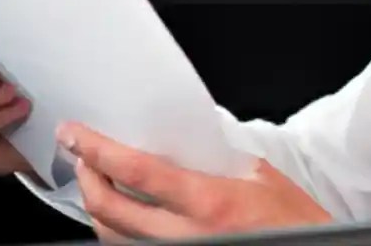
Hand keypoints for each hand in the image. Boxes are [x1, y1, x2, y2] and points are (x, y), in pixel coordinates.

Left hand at [57, 122, 330, 241]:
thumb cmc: (293, 218)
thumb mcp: (258, 174)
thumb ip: (214, 158)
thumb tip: (177, 139)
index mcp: (209, 202)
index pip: (136, 172)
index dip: (97, 150)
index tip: (76, 134)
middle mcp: (188, 235)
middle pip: (110, 210)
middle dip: (85, 177)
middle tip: (79, 155)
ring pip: (112, 238)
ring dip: (95, 208)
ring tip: (95, 181)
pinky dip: (116, 232)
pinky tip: (118, 215)